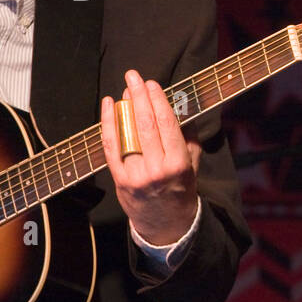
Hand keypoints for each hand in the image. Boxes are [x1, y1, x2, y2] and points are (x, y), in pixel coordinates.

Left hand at [99, 69, 201, 245]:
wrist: (166, 224)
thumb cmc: (181, 189)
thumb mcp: (193, 164)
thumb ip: (188, 136)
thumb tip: (179, 106)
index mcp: (178, 164)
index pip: (167, 126)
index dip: (158, 102)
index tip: (152, 84)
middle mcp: (156, 169)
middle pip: (145, 126)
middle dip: (139, 97)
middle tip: (134, 77)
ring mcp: (136, 175)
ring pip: (127, 134)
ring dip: (124, 108)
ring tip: (125, 90)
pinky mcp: (120, 179)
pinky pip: (111, 146)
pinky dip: (108, 124)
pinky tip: (109, 106)